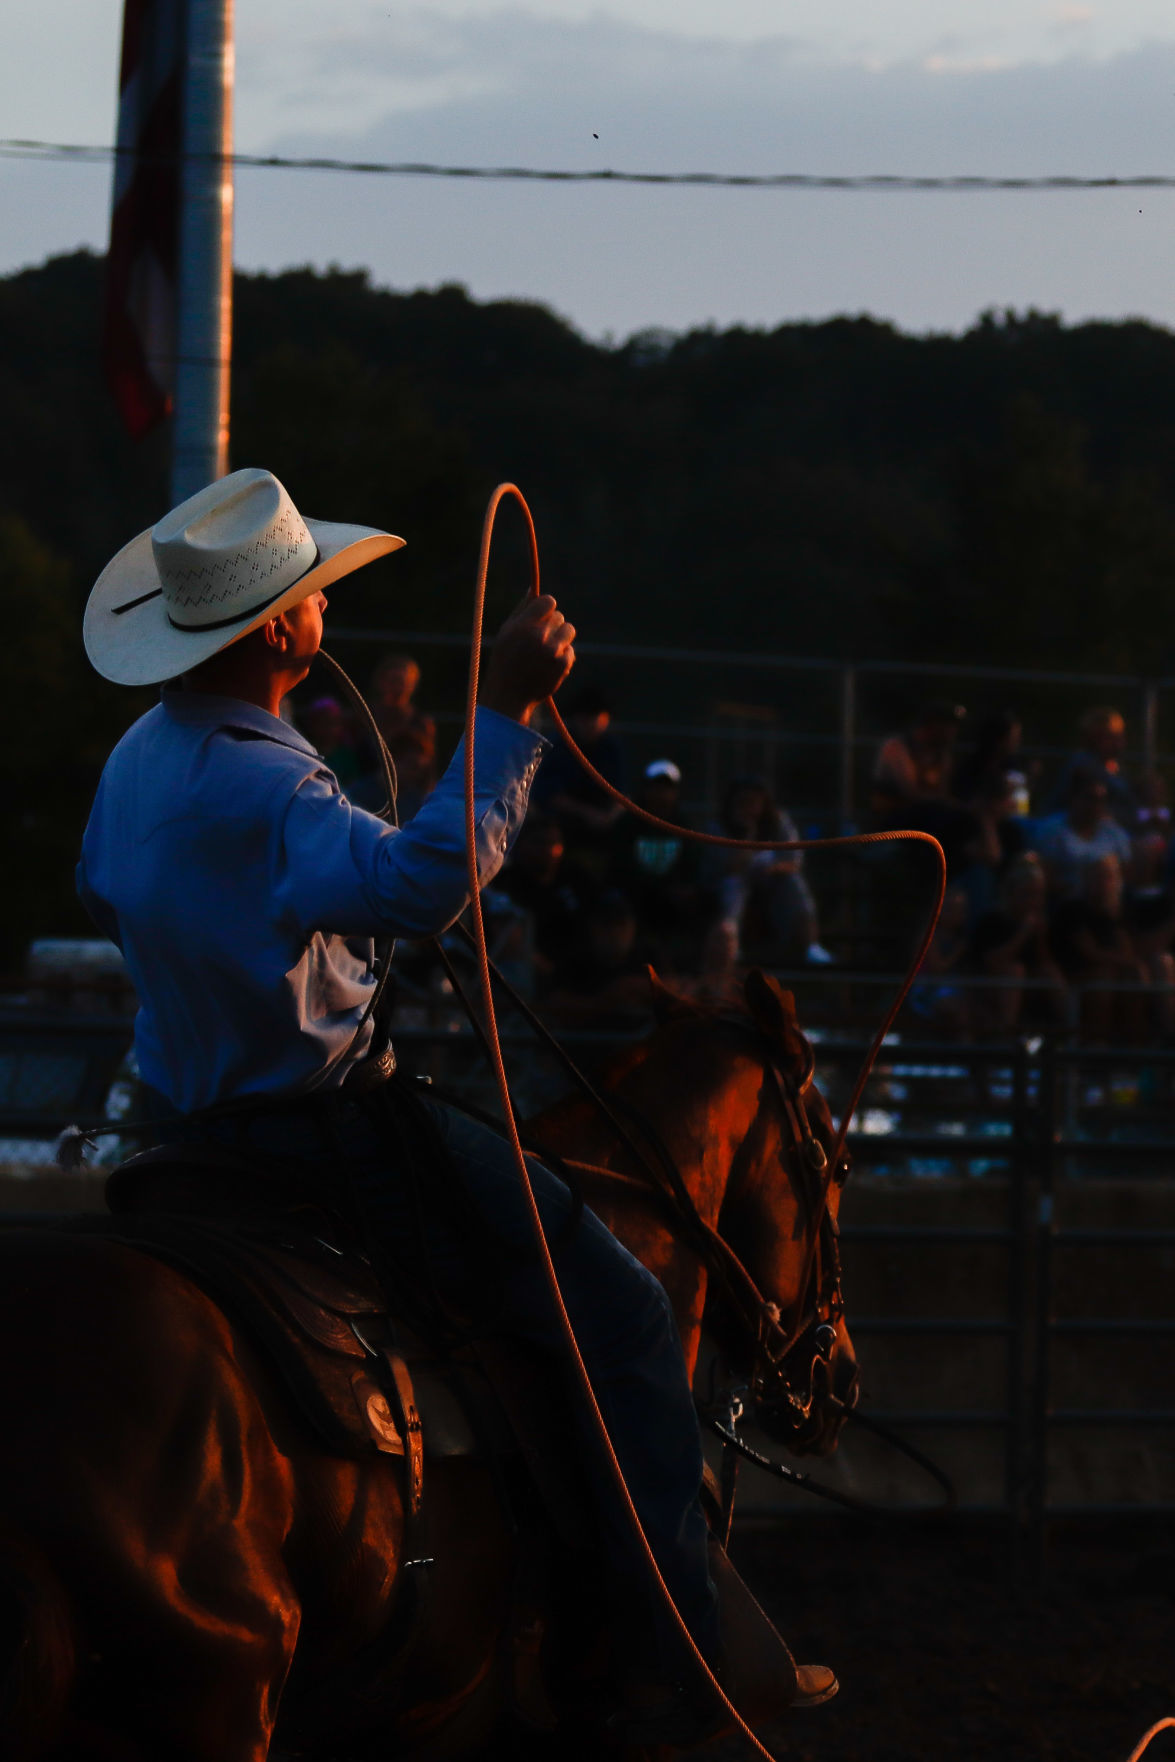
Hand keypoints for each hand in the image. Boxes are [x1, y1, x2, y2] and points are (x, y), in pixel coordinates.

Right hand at [480, 594, 575, 724]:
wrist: (509, 696)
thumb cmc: (505, 661)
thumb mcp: (506, 633)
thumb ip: (522, 610)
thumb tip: (533, 589)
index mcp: (523, 625)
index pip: (548, 601)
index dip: (547, 608)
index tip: (543, 617)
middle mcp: (538, 636)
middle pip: (559, 617)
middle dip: (552, 626)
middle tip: (540, 640)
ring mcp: (552, 651)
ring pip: (569, 631)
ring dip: (561, 638)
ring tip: (547, 650)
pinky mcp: (562, 665)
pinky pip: (571, 651)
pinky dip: (563, 657)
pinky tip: (548, 666)